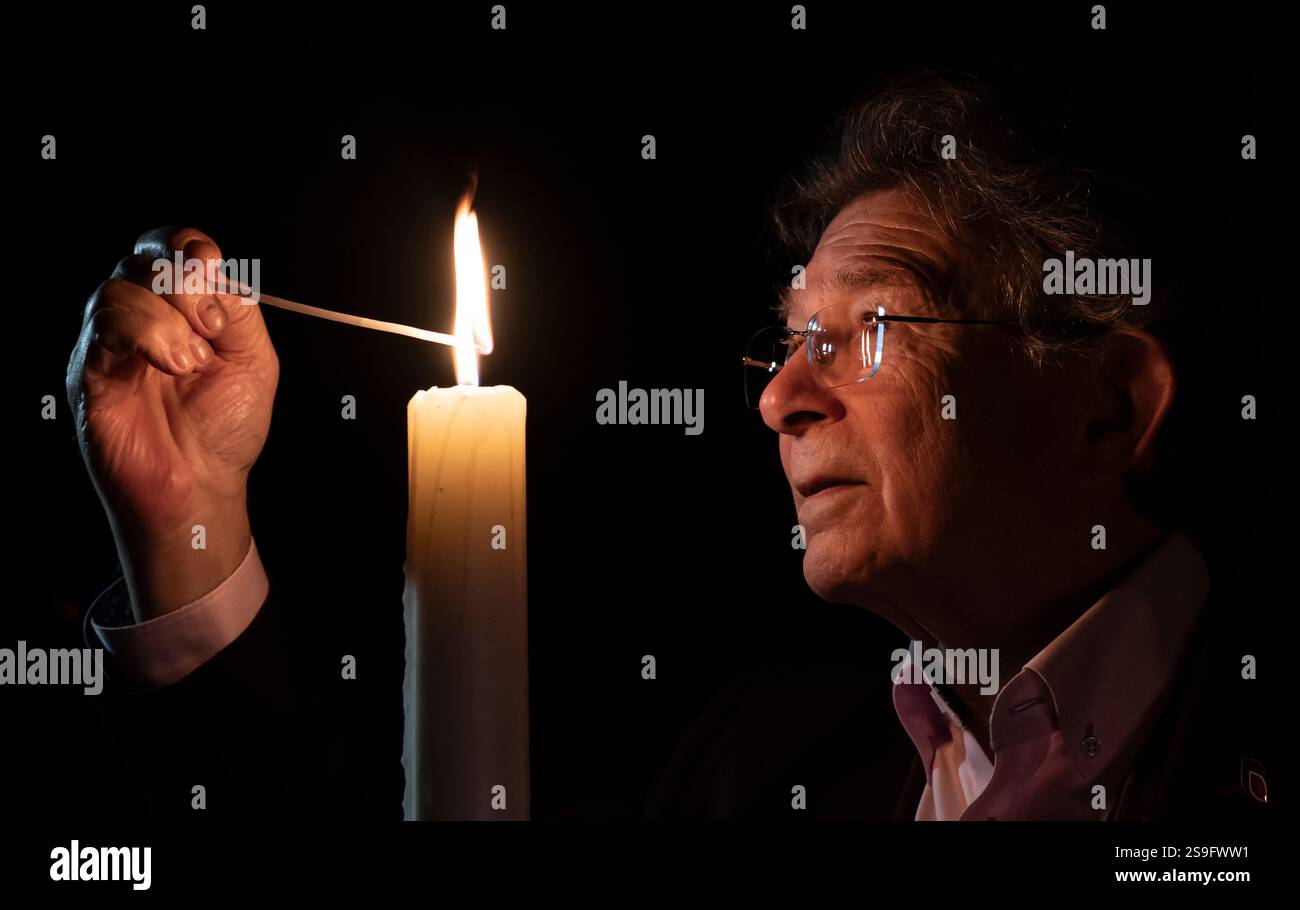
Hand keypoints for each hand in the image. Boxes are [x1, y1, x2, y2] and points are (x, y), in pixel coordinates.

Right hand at [67, 227, 278, 620]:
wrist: (201, 481)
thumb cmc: (224, 426)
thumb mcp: (254, 359)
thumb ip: (239, 309)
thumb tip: (214, 269)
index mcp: (181, 308)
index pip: (171, 247)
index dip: (188, 245)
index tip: (211, 264)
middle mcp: (142, 315)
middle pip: (145, 257)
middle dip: (184, 283)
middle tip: (211, 328)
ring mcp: (112, 339)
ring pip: (121, 285)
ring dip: (168, 318)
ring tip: (191, 363)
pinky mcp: (90, 366)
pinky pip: (105, 322)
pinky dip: (145, 333)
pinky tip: (171, 365)